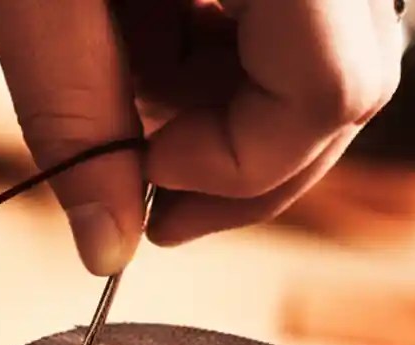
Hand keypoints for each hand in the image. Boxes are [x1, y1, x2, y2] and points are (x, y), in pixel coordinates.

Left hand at [0, 0, 405, 273]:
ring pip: (317, 64)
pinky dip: (211, 62)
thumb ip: (71, 114)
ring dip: (217, 107)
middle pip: (342, 87)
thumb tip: (106, 247)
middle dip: (237, 156)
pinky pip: (286, 26)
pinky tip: (143, 42)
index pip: (333, 88)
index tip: (154, 174)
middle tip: (148, 188)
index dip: (241, 159)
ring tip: (125, 82)